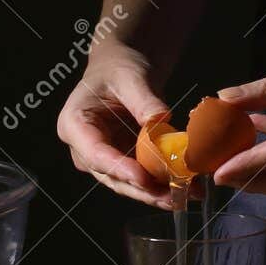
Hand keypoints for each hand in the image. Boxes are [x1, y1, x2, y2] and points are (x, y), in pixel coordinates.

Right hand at [56, 47, 178, 209]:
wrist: (123, 70)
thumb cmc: (119, 68)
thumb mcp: (131, 76)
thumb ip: (144, 100)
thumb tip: (161, 119)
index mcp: (75, 124)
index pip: (96, 153)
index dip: (120, 169)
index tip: (144, 179)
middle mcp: (84, 149)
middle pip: (113, 177)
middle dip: (144, 190)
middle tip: (174, 196)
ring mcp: (104, 160)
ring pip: (129, 185)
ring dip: (158, 193)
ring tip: (188, 194)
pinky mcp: (124, 164)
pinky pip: (143, 179)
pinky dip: (165, 185)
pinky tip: (190, 188)